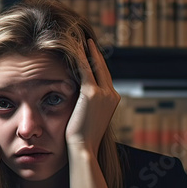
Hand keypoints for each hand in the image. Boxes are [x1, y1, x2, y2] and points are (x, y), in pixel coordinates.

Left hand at [65, 38, 120, 156]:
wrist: (84, 148)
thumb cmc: (83, 138)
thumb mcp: (89, 118)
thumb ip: (88, 104)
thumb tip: (78, 98)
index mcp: (113, 100)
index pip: (104, 76)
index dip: (96, 64)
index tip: (89, 53)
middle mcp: (112, 94)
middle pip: (102, 68)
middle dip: (94, 53)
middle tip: (86, 40)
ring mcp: (104, 93)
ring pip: (95, 65)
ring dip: (86, 51)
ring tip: (80, 39)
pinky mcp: (92, 93)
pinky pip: (84, 69)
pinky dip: (79, 57)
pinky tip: (73, 47)